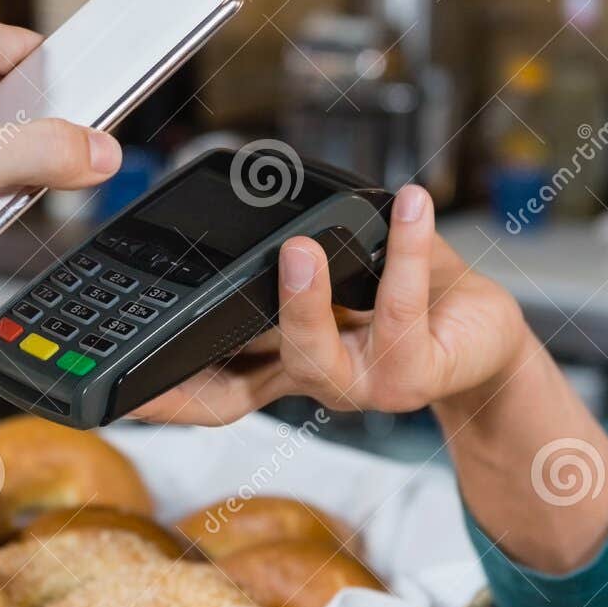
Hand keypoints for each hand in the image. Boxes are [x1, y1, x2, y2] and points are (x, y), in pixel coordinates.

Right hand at [136, 183, 529, 425]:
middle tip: (182, 307)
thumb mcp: (343, 277)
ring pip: (313, 356)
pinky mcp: (417, 376)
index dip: (164, 400)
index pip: (213, 388)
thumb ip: (296, 259)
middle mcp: (317, 379)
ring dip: (302, 299)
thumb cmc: (416, 302)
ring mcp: (364, 386)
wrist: (486, 335)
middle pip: (240, 387)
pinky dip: (407, 249)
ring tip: (301, 246)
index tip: (121, 392)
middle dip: (203, 361)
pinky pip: (401, 312)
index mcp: (286, 359)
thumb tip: (262, 212)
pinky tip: (410, 206)